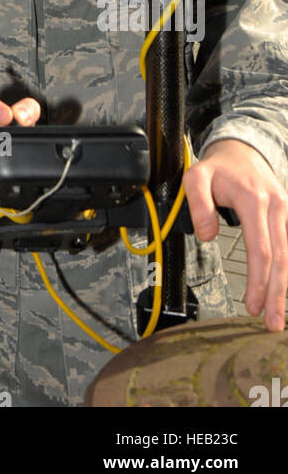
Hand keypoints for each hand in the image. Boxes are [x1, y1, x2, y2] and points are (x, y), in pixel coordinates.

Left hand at [183, 138, 287, 330]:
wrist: (243, 149)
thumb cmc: (218, 166)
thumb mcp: (196, 175)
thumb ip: (197, 203)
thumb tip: (207, 236)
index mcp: (254, 200)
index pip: (260, 248)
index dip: (257, 280)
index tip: (251, 305)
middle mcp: (276, 207)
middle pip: (279, 258)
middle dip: (276, 294)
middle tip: (271, 323)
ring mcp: (285, 212)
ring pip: (287, 256)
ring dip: (283, 288)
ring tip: (277, 317)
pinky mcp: (287, 218)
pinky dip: (286, 273)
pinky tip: (282, 293)